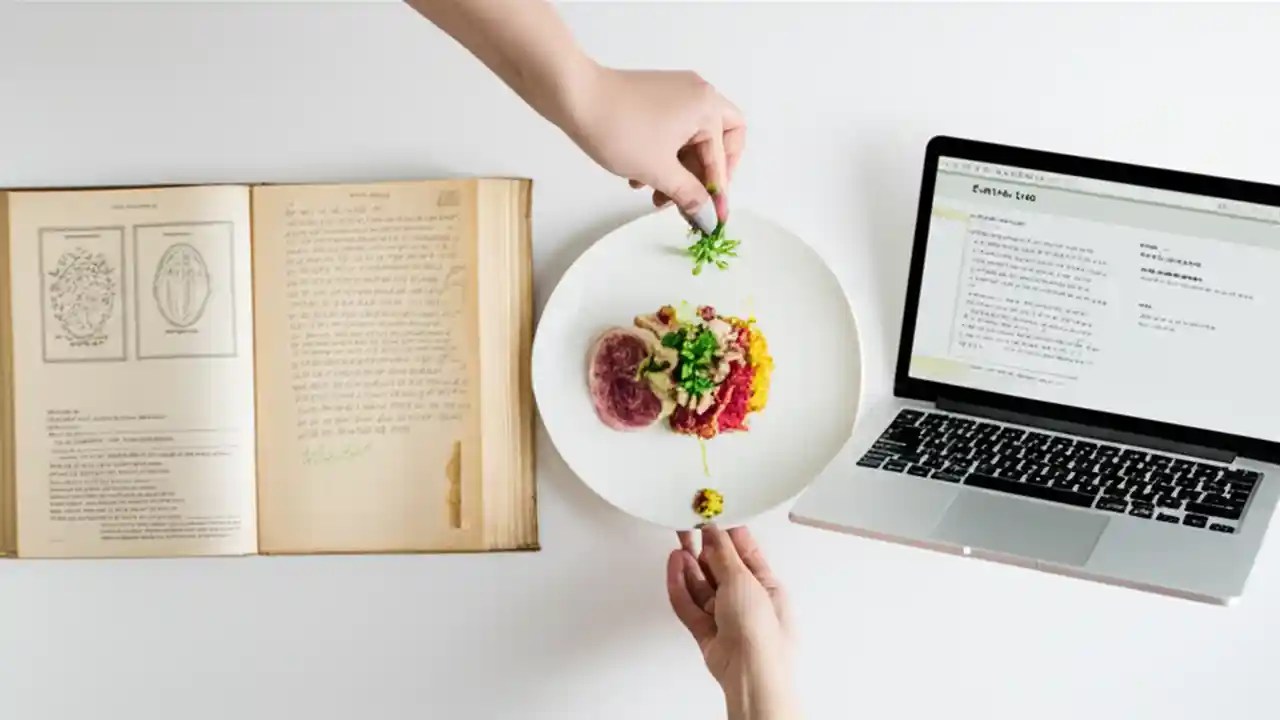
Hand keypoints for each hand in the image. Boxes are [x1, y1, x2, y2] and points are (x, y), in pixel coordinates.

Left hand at [565, 67, 745, 233]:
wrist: (574, 98)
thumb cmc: (619, 129)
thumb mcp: (659, 171)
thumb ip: (689, 195)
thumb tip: (708, 215)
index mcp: (707, 107)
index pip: (721, 159)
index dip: (718, 193)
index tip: (712, 219)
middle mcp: (698, 94)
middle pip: (716, 144)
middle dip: (700, 178)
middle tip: (689, 201)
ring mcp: (676, 93)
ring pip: (691, 141)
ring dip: (678, 171)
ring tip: (655, 195)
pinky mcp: (656, 97)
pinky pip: (673, 132)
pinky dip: (663, 156)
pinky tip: (640, 177)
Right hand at [666, 526, 798, 719]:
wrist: (750, 672)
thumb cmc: (762, 631)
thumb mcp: (744, 579)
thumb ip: (724, 554)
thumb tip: (713, 531)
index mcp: (766, 585)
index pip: (744, 552)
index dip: (726, 533)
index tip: (710, 516)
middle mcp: (747, 600)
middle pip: (720, 568)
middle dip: (703, 548)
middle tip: (686, 526)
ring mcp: (725, 617)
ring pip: (702, 586)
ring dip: (689, 565)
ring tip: (678, 544)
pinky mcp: (706, 632)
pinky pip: (690, 604)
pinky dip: (680, 585)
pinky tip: (675, 566)